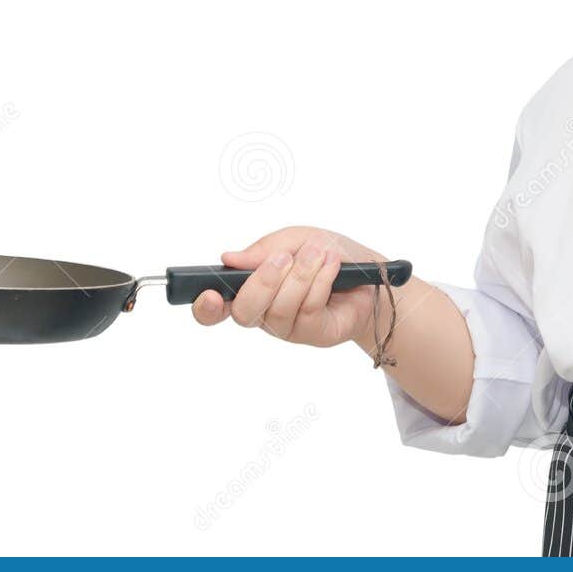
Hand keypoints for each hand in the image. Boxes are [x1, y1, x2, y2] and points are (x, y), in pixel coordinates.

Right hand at [190, 225, 384, 349]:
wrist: (367, 269)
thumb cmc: (323, 252)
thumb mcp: (293, 238)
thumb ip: (261, 249)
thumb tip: (229, 258)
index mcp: (250, 288)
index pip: (215, 308)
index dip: (206, 307)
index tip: (210, 294)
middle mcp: (264, 312)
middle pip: (245, 311)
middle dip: (263, 282)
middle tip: (283, 258)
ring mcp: (288, 326)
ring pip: (280, 308)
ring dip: (300, 275)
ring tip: (318, 253)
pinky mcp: (314, 333)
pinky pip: (309, 309)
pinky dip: (320, 281)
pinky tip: (332, 266)